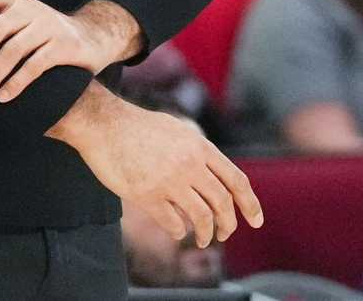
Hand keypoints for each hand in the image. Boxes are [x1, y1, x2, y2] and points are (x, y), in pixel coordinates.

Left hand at [0, 0, 135, 103]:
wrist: (93, 38)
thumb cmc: (43, 36)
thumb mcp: (21, 22)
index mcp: (14, 0)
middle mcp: (30, 8)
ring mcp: (49, 25)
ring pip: (12, 50)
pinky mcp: (65, 45)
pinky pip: (34, 65)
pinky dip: (16, 82)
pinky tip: (4, 97)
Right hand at [50, 84, 262, 247]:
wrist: (105, 125)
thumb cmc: (140, 127)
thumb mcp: (179, 130)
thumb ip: (198, 151)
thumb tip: (213, 172)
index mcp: (201, 147)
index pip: (236, 180)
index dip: (250, 204)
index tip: (257, 221)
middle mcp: (190, 165)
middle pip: (222, 203)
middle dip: (228, 224)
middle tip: (225, 234)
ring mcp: (169, 181)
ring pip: (201, 217)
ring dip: (205, 234)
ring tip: (203, 239)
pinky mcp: (147, 195)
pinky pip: (172, 223)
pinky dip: (179, 231)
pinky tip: (177, 230)